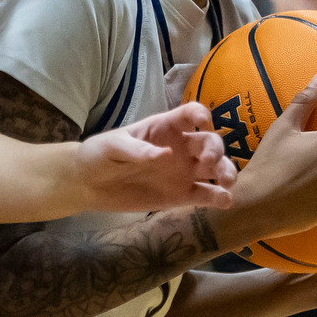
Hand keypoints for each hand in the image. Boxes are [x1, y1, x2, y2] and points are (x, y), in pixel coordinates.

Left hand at [74, 101, 235, 212]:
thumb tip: (165, 155)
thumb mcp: (112, 147)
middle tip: (208, 163)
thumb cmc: (99, 155)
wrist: (89, 184)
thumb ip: (136, 150)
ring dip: (226, 172)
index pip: (189, 114)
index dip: (200, 114)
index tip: (203, 122)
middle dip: (215, 150)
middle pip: (209, 142)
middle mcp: (180, 148)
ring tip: (226, 184)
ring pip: (215, 168)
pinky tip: (224, 201)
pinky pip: (206, 195)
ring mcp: (184, 172)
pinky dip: (219, 198)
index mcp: (164, 128)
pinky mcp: (182, 195)